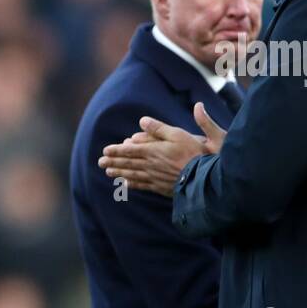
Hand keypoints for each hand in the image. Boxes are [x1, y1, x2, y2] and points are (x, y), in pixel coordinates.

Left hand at [98, 103, 225, 196]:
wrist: (206, 177)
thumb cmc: (195, 153)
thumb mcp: (179, 134)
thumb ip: (159, 128)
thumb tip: (142, 120)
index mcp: (154, 151)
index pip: (130, 150)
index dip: (116, 150)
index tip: (105, 150)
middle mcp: (151, 165)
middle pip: (128, 163)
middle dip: (113, 161)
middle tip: (100, 162)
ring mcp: (155, 177)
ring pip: (132, 174)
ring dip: (119, 172)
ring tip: (108, 172)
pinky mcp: (161, 187)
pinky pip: (143, 185)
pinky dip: (132, 184)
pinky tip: (125, 184)